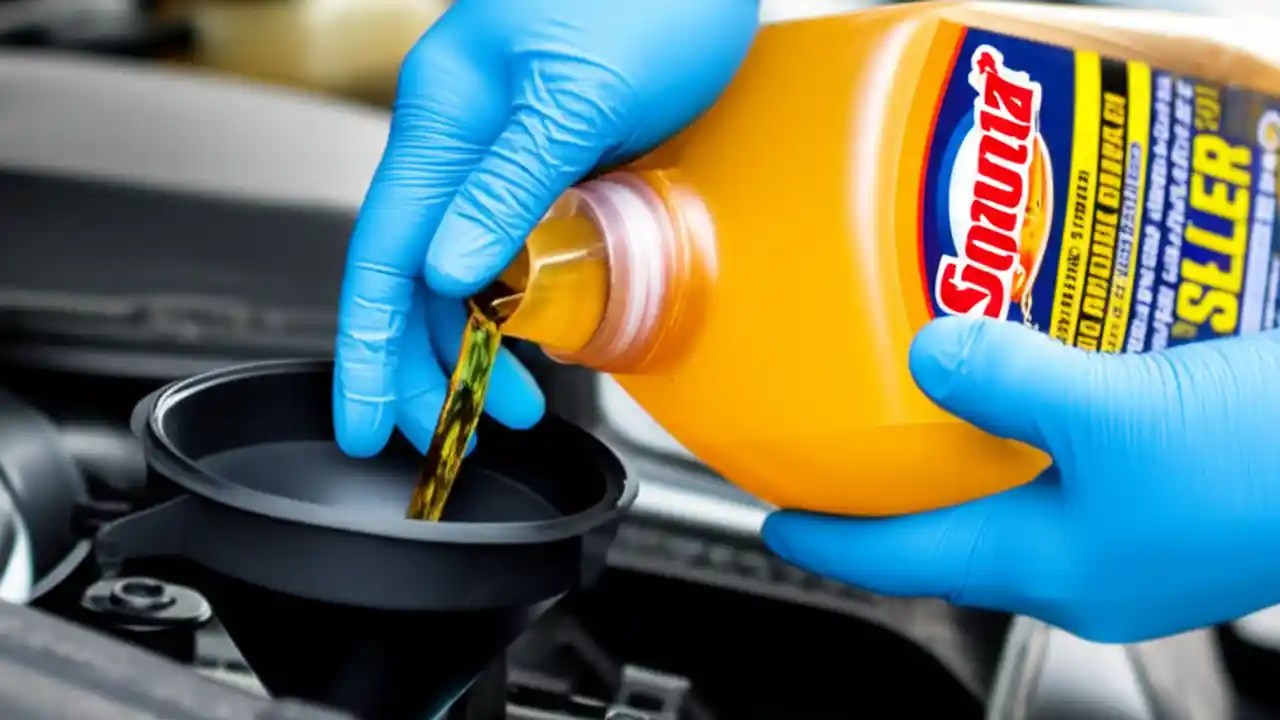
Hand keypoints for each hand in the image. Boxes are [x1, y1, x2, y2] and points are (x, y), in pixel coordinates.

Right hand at [333, 0, 758, 456]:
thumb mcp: (577, 95)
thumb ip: (510, 185)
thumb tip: (452, 274)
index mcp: (447, 118)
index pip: (384, 251)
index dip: (369, 343)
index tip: (364, 419)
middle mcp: (465, 137)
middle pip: (415, 271)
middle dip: (419, 361)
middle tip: (442, 434)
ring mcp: (507, 147)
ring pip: (463, 266)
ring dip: (473, 342)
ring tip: (503, 405)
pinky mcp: (555, 155)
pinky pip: (512, 244)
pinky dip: (514, 302)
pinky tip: (532, 335)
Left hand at [763, 317, 1279, 642]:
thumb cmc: (1274, 462)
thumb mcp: (1123, 415)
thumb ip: (1014, 383)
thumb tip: (930, 357)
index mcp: (1060, 565)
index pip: (907, 558)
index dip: (833, 539)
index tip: (776, 519)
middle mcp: (1089, 562)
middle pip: (953, 527)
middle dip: (893, 488)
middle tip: (843, 440)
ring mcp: (1134, 532)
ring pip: (1012, 491)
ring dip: (962, 446)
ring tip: (920, 390)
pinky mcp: (1171, 494)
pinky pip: (1070, 462)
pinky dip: (1032, 422)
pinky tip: (1033, 369)